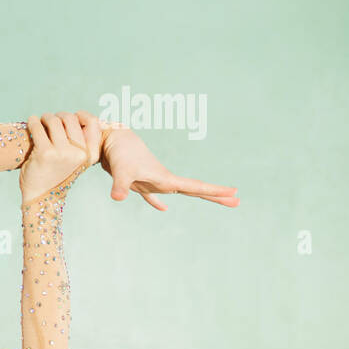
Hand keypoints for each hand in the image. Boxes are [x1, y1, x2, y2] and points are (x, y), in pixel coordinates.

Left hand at [19, 112, 89, 202]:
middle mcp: (79, 153)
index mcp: (90, 154)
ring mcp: (62, 153)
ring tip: (40, 120)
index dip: (80, 115)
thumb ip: (79, 143)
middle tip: (50, 119)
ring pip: (54, 121)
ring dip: (45, 117)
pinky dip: (33, 122)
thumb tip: (72, 117)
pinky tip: (31, 122)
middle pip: (70, 119)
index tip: (70, 116)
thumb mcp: (76, 161)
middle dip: (59, 116)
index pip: (92, 122)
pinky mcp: (45, 153)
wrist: (41, 197)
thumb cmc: (56, 175)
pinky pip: (38, 128)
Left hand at [99, 126, 238, 210]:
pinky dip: (156, 202)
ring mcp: (153, 181)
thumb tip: (117, 198)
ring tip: (210, 201)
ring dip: (196, 196)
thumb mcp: (121, 172)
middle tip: (237, 202)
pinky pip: (151, 195)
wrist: (111, 140)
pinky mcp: (139, 182)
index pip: (195, 187)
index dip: (214, 191)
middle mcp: (164, 179)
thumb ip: (120, 186)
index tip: (234, 192)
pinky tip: (163, 208)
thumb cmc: (119, 154)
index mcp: (165, 178)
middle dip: (216, 196)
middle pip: (195, 190)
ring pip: (179, 191)